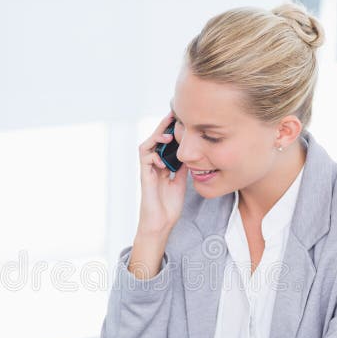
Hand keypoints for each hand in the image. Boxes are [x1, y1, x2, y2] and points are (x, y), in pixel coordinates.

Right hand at [136, 112, 187, 236]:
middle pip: (155, 139)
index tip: (181, 118)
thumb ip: (183, 166)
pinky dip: (154, 154)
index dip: (171, 130)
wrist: (161, 223)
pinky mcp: (145, 177)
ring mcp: (148, 170)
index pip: (165, 143)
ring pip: (148, 145)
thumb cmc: (170, 205)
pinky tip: (164, 158)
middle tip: (174, 114)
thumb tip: (192, 152)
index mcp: (163, 165)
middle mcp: (153, 165)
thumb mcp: (181, 181)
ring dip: (157, 137)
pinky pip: (145, 159)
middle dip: (164, 126)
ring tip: (168, 134)